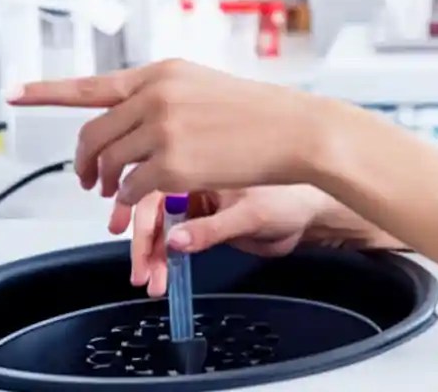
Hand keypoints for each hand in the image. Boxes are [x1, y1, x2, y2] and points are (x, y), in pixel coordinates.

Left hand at [9, 59, 339, 205]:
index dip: (46, 91)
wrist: (296, 130)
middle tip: (87, 178)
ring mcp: (163, 129)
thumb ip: (162, 99)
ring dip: (109, 184)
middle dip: (84, 162)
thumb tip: (127, 123)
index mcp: (161, 72)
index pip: (91, 83)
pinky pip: (132, 189)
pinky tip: (143, 201)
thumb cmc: (260, 114)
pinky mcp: (173, 163)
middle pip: (94, 133)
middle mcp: (156, 95)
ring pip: (111, 164)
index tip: (15, 93)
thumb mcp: (204, 88)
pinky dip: (130, 201)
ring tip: (119, 192)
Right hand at [113, 185, 331, 296]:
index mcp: (204, 157)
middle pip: (151, 201)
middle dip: (143, 239)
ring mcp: (197, 196)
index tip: (126, 233)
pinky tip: (160, 273)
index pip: (156, 177)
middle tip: (142, 270)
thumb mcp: (252, 215)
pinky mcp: (202, 216)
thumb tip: (173, 241)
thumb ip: (211, 230)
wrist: (312, 214)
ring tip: (153, 280)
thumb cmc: (294, 199)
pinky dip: (164, 255)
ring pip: (160, 222)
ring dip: (152, 252)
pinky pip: (173, 234)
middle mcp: (196, 173)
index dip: (135, 206)